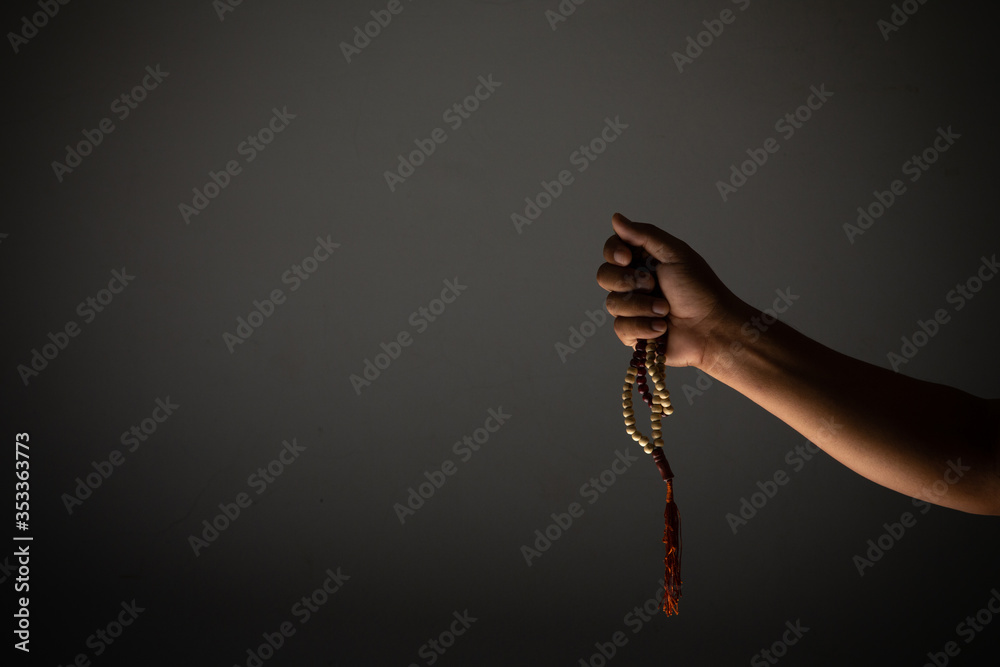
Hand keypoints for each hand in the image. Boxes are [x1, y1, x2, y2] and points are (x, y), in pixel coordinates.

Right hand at [596, 212, 742, 367]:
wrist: (711, 327)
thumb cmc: (700, 290)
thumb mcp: (675, 254)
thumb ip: (644, 235)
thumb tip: (616, 218)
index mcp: (644, 261)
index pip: (612, 250)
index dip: (613, 253)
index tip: (626, 258)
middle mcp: (634, 283)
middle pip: (604, 276)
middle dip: (627, 282)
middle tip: (652, 285)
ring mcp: (632, 308)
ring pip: (612, 304)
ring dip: (641, 306)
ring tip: (665, 310)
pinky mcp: (633, 332)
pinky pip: (621, 328)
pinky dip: (643, 326)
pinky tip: (662, 328)